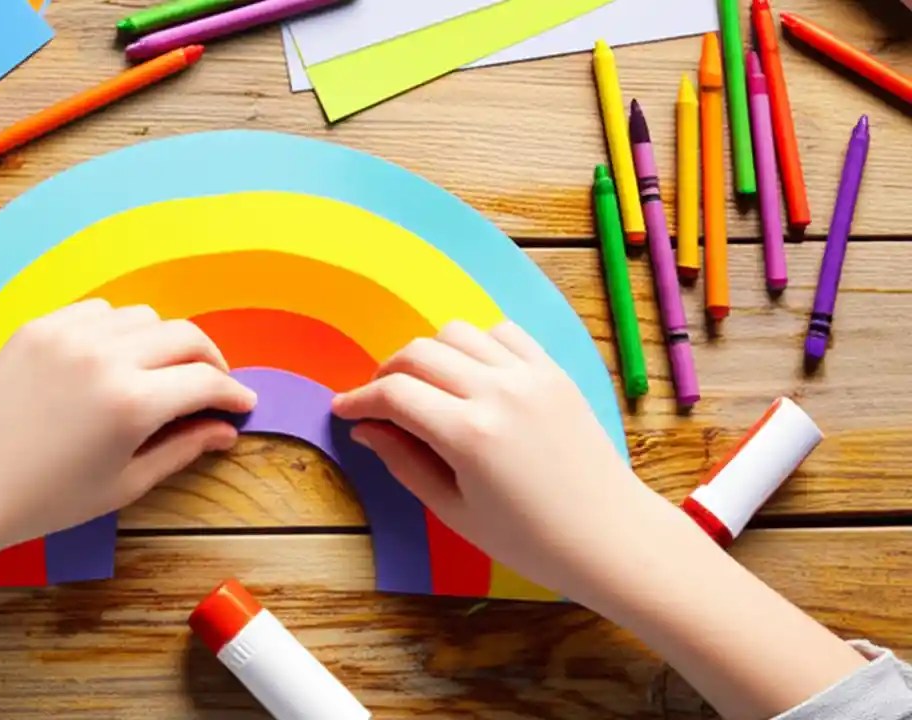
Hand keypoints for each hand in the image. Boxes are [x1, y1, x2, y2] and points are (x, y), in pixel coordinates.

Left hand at [0, 299, 256, 554]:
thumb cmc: (47, 497)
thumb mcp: (124, 482)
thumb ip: (182, 449)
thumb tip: (225, 431)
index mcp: (132, 403)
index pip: (205, 382)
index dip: (233, 393)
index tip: (242, 404)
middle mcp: (106, 358)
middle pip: (185, 336)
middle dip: (210, 359)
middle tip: (213, 384)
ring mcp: (71, 336)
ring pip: (144, 318)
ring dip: (164, 342)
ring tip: (161, 372)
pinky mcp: (41, 327)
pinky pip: (99, 312)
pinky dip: (119, 330)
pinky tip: (114, 359)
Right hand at [332, 320, 652, 596]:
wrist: (610, 536)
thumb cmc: (529, 539)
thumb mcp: (454, 512)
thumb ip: (405, 463)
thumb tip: (366, 429)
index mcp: (469, 435)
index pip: (394, 393)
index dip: (359, 399)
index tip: (343, 410)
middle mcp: (498, 392)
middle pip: (419, 353)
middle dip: (386, 372)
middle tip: (378, 401)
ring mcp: (531, 375)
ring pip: (457, 332)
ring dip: (428, 353)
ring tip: (424, 385)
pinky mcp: (554, 371)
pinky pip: (502, 332)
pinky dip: (475, 343)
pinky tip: (469, 372)